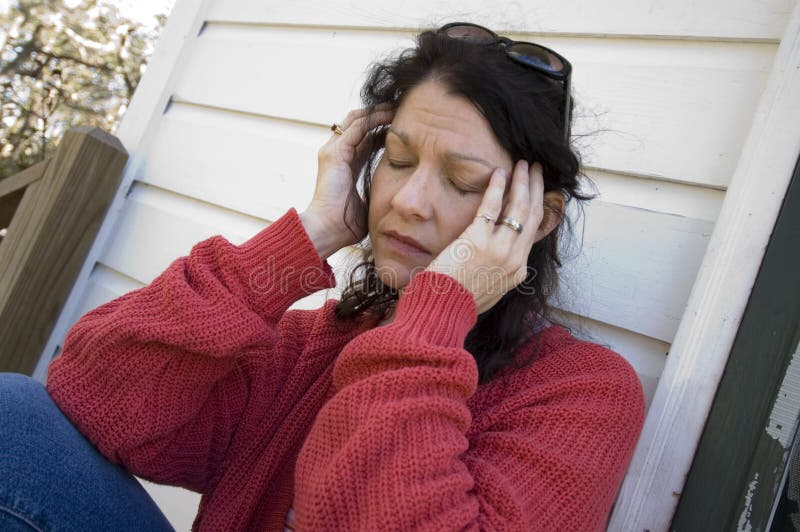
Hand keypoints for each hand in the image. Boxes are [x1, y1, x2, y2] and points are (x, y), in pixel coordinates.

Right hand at [300, 106, 393, 258]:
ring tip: (397, 107)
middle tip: (400, 110)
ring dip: (378, 112)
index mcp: (345, 165)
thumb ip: (377, 192)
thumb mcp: (367, 203)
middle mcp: (337, 154)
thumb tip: (396, 194)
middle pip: (358, 125)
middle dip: (378, 115)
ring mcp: (333, 151)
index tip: (402, 128)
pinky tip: (390, 116)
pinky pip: (357, 127)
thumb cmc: (346, 224)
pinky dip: (374, 118)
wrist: (327, 229)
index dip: (381, 131)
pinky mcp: (335, 152)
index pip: (364, 140)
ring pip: (357, 120)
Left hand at [425, 160, 552, 313]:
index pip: (534, 232)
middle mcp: (514, 259)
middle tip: (537, 169)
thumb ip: (497, 271)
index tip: (538, 189)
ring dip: (522, 182)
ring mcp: (498, 250)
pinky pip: (492, 207)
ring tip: (523, 164)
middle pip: (532, 215)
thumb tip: (499, 257)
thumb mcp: (488, 289)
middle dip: (537, 188)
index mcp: (518, 271)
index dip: (538, 205)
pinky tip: (499, 173)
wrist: (442, 312)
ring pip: (519, 208)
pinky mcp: (478, 241)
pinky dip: (497, 187)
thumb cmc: (457, 302)